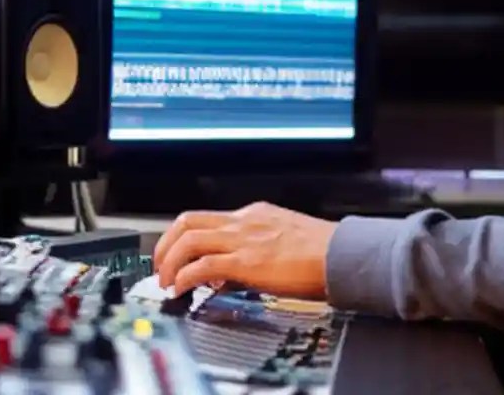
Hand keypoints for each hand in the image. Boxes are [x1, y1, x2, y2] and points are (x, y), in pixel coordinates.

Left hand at [152, 201, 336, 298]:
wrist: (343, 253)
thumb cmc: (323, 251)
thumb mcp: (283, 241)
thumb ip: (255, 251)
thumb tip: (234, 273)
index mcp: (253, 215)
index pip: (207, 219)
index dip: (185, 238)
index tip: (178, 256)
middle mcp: (243, 221)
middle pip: (187, 221)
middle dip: (165, 243)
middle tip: (160, 265)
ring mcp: (243, 239)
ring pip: (188, 239)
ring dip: (169, 261)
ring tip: (166, 282)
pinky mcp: (246, 261)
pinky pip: (202, 265)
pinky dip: (185, 277)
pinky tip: (181, 289)